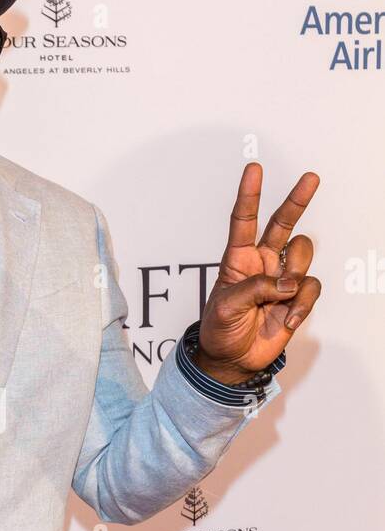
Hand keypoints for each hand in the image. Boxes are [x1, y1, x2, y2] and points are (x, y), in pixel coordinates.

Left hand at [194, 163, 321, 383]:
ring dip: (296, 272)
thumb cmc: (219, 330)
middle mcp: (263, 263)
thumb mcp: (225, 308)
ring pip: (303, 255)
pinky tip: (287, 319)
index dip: (249, 195)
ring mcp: (282, 280)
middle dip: (297, 200)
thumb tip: (287, 283)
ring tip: (281, 297)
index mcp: (238, 259)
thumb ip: (254, 289)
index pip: (244, 220)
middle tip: (311, 178)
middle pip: (283, 224)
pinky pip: (310, 288)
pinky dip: (302, 304)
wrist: (232, 361)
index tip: (254, 169)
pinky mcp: (297, 298)